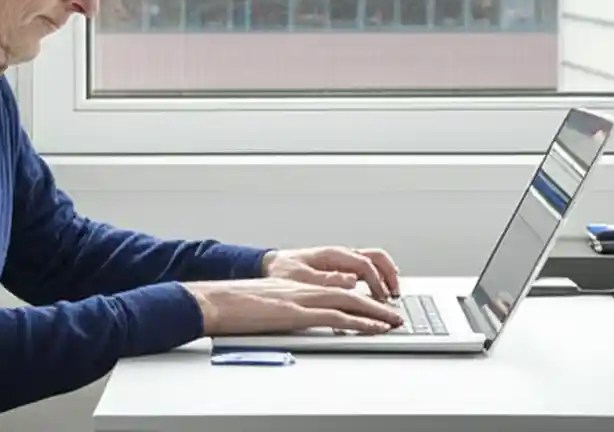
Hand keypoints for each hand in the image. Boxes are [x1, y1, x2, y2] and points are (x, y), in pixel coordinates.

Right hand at [180, 278, 404, 335]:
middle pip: (351, 292)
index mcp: (297, 285)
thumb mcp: (266, 302)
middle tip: (396, 315)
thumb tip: (297, 318)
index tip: (377, 306)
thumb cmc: (235, 304)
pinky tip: (373, 329)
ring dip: (376, 313)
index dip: (361, 297)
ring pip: (350, 301)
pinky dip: (359, 322)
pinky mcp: (297, 314)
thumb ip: (286, 307)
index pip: (338, 288)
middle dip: (377, 304)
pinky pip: (336, 318)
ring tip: (394, 322)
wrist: (217, 301)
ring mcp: (302, 299)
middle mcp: (305, 288)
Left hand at [260, 247, 401, 300]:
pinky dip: (378, 277)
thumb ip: (327, 280)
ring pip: (374, 260)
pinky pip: (366, 268)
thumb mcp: (301, 278)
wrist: (270, 266)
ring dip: (387, 275)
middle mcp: (341, 255)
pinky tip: (380, 290)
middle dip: (390, 276)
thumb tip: (351, 281)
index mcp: (333, 255)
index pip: (365, 265)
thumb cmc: (283, 271)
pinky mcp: (340, 266)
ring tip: (392, 294)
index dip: (377, 283)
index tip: (383, 299)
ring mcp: (342, 259)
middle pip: (377, 257)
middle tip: (395, 296)